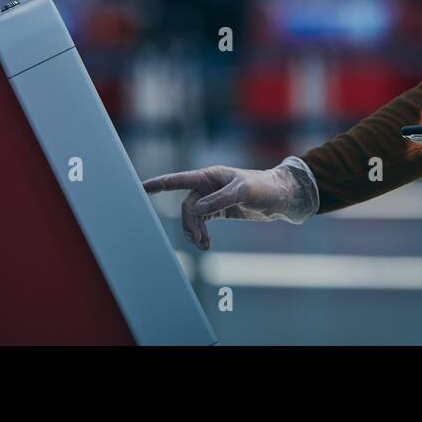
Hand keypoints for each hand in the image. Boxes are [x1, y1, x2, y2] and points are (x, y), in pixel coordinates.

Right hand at [142, 157, 318, 249]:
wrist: (281, 197)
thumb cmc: (264, 187)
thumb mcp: (243, 191)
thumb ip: (219, 200)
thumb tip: (195, 210)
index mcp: (210, 175)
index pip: (179, 179)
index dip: (159, 184)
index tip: (140, 188)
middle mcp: (208, 186)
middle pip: (187, 206)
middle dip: (190, 224)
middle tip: (200, 240)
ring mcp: (212, 198)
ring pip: (193, 217)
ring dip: (195, 232)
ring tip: (205, 246)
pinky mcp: (219, 210)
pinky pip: (202, 222)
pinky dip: (201, 234)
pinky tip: (206, 245)